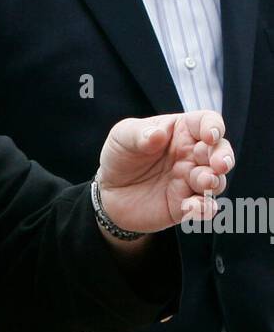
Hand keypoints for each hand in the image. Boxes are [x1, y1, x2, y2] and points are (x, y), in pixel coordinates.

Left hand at [96, 110, 233, 233]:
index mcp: (182, 131)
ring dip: (214, 182)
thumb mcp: (122, 136)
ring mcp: (191, 180)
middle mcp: (192, 155)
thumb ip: (138, 133)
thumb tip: (157, 135)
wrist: (108, 192)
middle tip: (219, 165)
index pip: (207, 122)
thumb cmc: (120, 156)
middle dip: (224, 157)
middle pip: (220, 151)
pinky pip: (202, 208)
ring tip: (204, 182)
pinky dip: (204, 209)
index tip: (210, 136)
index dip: (214, 127)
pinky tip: (194, 208)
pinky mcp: (185, 205)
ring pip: (216, 180)